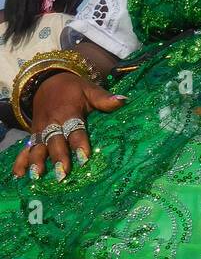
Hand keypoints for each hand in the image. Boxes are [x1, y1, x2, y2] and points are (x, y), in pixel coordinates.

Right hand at [11, 71, 126, 181]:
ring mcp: (40, 130)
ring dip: (37, 161)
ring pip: (37, 146)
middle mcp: (52, 123)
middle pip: (55, 141)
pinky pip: (25, 148)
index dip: (79, 143)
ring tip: (38, 177)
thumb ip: (103, 98)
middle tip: (62, 173)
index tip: (84, 157)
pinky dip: (21, 161)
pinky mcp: (33, 135)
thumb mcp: (88, 89)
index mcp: (68, 112)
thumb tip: (123, 101)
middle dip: (58, 157)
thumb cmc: (73, 89)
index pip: (75, 129)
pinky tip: (18, 175)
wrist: (46, 82)